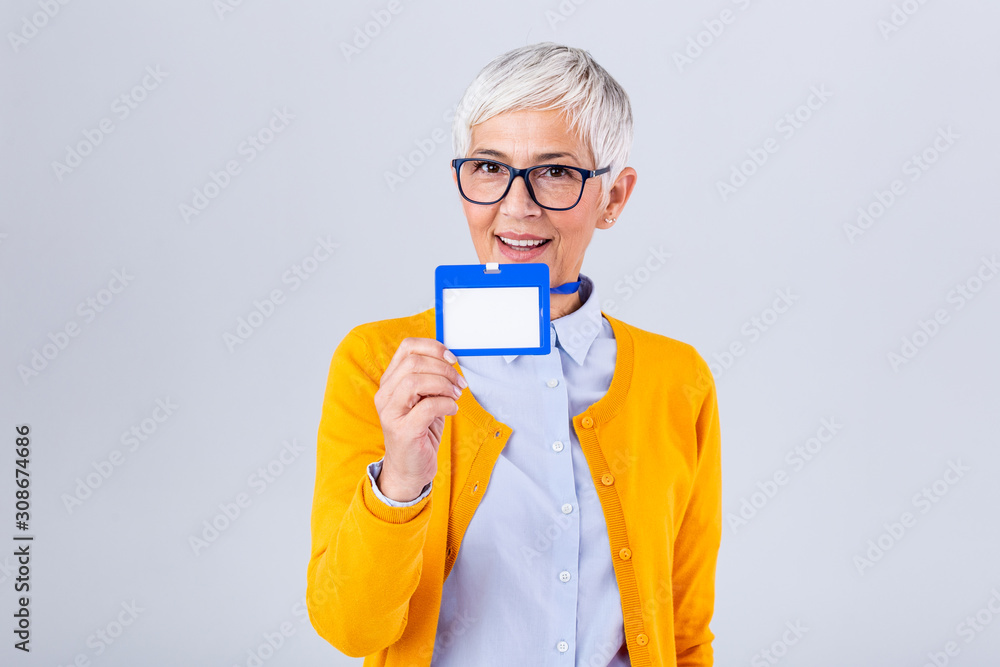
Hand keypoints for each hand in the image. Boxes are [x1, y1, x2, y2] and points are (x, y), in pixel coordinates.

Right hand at [373, 337, 465, 501]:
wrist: (409, 469)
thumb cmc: (419, 432)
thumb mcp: (424, 400)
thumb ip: (430, 380)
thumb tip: (450, 361)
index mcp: (390, 382)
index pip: (407, 348)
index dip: (433, 347)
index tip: (451, 359)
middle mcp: (385, 395)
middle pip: (413, 362)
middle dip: (443, 368)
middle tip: (459, 382)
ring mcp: (391, 413)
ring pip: (415, 381)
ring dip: (443, 384)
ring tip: (455, 395)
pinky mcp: (403, 430)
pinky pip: (427, 406)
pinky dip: (446, 404)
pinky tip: (452, 410)